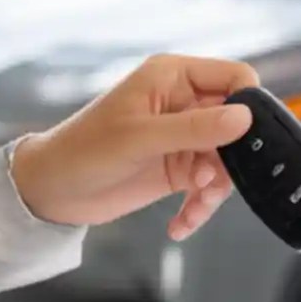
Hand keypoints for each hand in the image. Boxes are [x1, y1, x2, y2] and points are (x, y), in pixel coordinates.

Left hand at [10, 54, 257, 238]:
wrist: (52, 191)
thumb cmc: (84, 150)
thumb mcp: (141, 137)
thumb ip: (195, 128)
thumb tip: (245, 119)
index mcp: (174, 77)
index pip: (233, 77)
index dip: (248, 104)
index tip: (248, 138)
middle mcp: (184, 103)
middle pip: (237, 123)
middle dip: (234, 156)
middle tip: (217, 180)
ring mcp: (183, 138)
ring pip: (227, 159)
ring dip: (216, 187)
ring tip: (195, 205)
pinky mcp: (179, 168)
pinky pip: (208, 185)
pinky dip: (201, 206)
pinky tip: (181, 224)